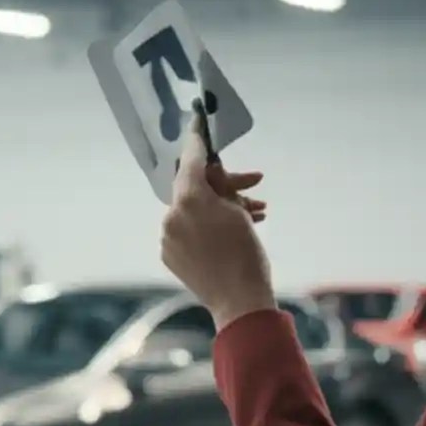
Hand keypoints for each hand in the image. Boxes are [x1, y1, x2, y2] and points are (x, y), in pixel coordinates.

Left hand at [161, 113, 275, 329]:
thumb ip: (222, 188)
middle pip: (196, 188)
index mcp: (188, 201)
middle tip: (255, 182)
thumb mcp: (239, 213)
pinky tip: (239, 229)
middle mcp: (171, 217)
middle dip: (226, 184)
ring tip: (258, 212)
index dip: (197, 141)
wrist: (239, 302)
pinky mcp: (170, 256)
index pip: (191, 162)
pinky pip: (190, 230)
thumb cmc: (246, 254)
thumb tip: (212, 172)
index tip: (197, 123)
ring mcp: (168, 238)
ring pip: (196, 210)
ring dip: (224, 206)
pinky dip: (211, 225)